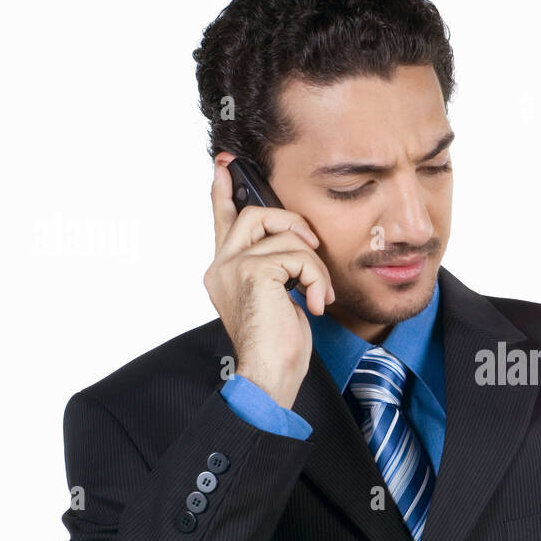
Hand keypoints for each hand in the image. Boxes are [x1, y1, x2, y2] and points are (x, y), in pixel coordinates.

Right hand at [204, 154, 334, 408]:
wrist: (270, 376)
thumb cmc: (277, 345)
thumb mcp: (277, 297)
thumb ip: (275, 266)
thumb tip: (294, 241)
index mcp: (223, 271)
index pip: (222, 220)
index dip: (223, 190)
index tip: (224, 164)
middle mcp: (221, 266)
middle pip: (256, 213)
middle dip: (293, 223)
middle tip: (312, 247)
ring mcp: (233, 267)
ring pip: (286, 236)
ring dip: (315, 265)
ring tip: (318, 293)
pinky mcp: (253, 273)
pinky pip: (299, 256)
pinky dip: (316, 278)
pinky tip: (315, 302)